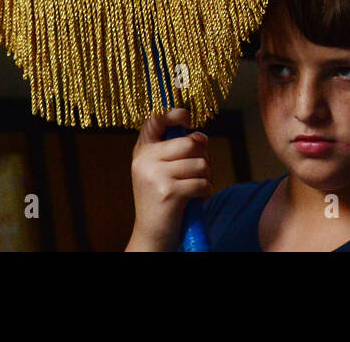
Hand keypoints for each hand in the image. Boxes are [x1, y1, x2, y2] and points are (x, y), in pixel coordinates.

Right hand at [126, 108, 212, 251]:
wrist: (152, 236)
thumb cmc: (165, 199)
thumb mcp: (166, 169)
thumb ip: (182, 149)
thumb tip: (201, 136)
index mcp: (143, 150)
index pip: (156, 119)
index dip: (175, 113)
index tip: (187, 119)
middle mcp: (145, 159)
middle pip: (191, 143)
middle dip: (202, 158)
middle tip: (195, 174)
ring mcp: (154, 175)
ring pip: (201, 163)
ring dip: (205, 178)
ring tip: (192, 189)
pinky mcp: (168, 192)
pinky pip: (202, 182)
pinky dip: (205, 192)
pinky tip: (193, 200)